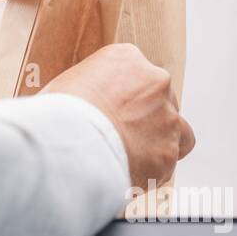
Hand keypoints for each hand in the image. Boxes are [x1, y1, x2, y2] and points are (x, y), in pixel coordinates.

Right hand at [41, 42, 193, 189]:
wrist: (69, 140)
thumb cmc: (57, 112)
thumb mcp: (68, 85)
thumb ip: (87, 91)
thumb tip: (79, 107)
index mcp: (127, 58)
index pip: (137, 74)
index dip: (126, 97)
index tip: (113, 112)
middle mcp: (155, 82)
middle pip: (162, 100)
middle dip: (147, 119)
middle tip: (121, 137)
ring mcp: (167, 117)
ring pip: (179, 132)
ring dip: (160, 144)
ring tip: (133, 160)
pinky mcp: (168, 152)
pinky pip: (165, 166)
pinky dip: (150, 173)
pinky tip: (127, 177)